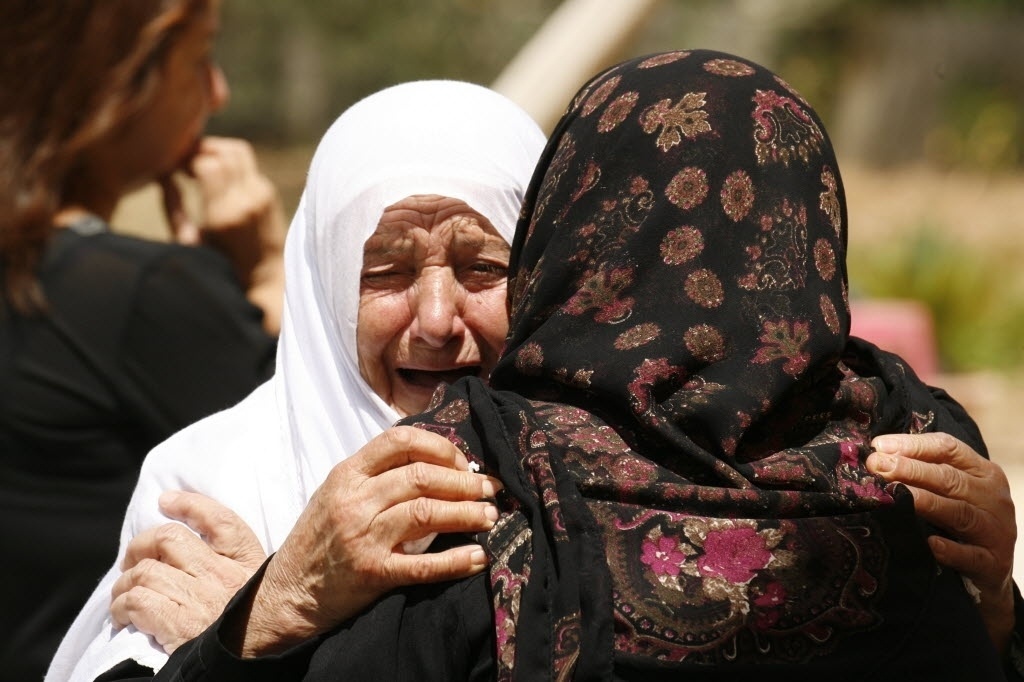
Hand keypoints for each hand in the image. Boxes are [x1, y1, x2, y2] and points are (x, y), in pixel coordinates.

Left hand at [110, 491, 266, 652]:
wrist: (251, 664)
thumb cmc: (251, 632)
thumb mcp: (259, 592)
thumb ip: (236, 570)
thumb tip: (195, 547)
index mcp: (249, 565)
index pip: (221, 521)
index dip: (190, 505)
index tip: (166, 501)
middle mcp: (225, 577)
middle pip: (170, 539)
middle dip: (141, 545)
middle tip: (132, 561)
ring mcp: (202, 600)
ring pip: (145, 571)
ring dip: (125, 583)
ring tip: (123, 595)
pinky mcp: (178, 626)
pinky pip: (137, 600)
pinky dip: (122, 606)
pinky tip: (123, 616)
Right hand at [159, 136, 285, 333]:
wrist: (263, 279)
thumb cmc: (217, 266)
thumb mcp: (186, 242)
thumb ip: (172, 206)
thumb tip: (162, 173)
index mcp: (222, 217)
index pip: (206, 163)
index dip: (187, 160)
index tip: (175, 168)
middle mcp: (246, 202)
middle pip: (223, 152)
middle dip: (201, 151)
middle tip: (186, 164)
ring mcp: (262, 196)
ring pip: (238, 151)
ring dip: (217, 151)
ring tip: (201, 165)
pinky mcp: (270, 194)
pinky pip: (248, 164)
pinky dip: (230, 162)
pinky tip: (217, 176)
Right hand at [232, 426, 500, 656]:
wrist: (290, 591)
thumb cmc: (321, 537)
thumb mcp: (339, 493)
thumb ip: (378, 475)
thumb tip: (439, 463)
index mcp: (348, 473)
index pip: (400, 440)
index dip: (440, 446)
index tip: (462, 461)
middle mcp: (355, 501)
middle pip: (421, 477)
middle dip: (464, 481)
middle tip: (489, 489)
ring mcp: (363, 537)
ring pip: (426, 513)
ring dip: (467, 513)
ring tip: (490, 516)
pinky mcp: (372, 573)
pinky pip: (423, 565)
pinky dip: (456, 561)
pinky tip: (477, 558)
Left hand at [866, 432, 1015, 652]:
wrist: (992, 571)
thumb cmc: (963, 520)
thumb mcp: (952, 490)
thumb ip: (924, 471)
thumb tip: (878, 454)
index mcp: (983, 472)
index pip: (949, 449)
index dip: (913, 445)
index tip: (879, 446)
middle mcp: (993, 498)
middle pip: (950, 479)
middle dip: (910, 470)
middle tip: (877, 466)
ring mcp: (996, 531)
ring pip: (959, 513)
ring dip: (925, 502)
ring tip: (895, 495)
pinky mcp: (994, 563)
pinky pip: (971, 556)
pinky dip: (951, 550)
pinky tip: (931, 544)